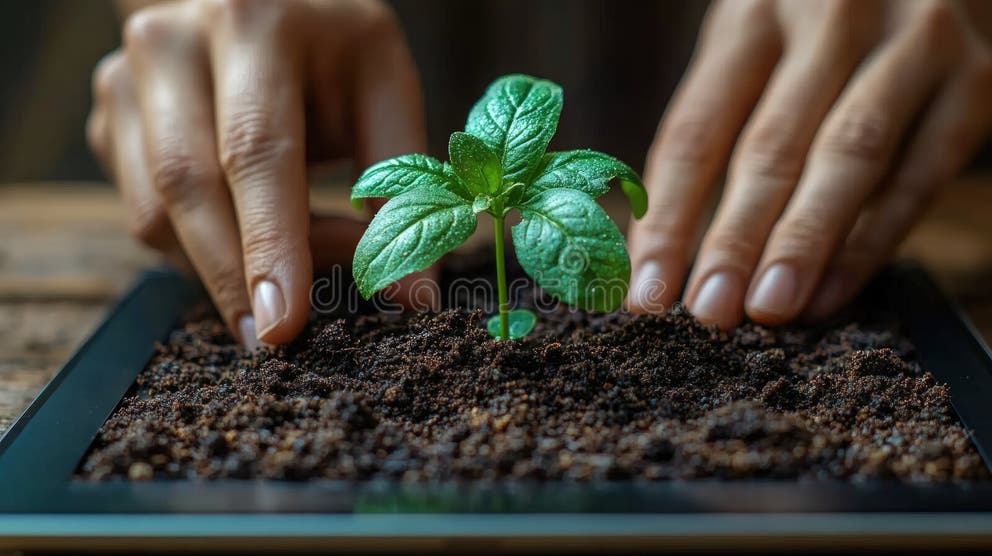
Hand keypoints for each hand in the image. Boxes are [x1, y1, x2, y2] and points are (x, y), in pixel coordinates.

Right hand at [88, 0, 426, 346]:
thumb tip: (412, 298)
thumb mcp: (383, 91)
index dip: (269, 244)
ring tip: (289, 261)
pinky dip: (200, 247)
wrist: (256, 3)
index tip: (283, 324)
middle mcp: (172, 42)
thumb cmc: (333, 52)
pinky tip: (248, 231)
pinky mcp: (107, 120)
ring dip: (224, 262)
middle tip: (275, 340)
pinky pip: (143, 215)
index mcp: (255, 22)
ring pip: (155, 213)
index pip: (256, 150)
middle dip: (232, 276)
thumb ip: (401, 188)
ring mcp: (126, 80)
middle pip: (188, 186)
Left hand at [628, 0, 991, 327]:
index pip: (696, 132)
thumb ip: (719, 121)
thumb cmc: (817, 19)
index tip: (646, 290)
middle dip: (733, 241)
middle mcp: (829, 21)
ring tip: (766, 310)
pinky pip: (919, 174)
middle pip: (769, 148)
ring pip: (849, 159)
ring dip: (803, 244)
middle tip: (707, 313)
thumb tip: (662, 241)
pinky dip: (872, 241)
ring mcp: (909, 44)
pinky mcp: (974, 79)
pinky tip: (831, 294)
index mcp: (753, 16)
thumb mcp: (756, 39)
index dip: (668, 219)